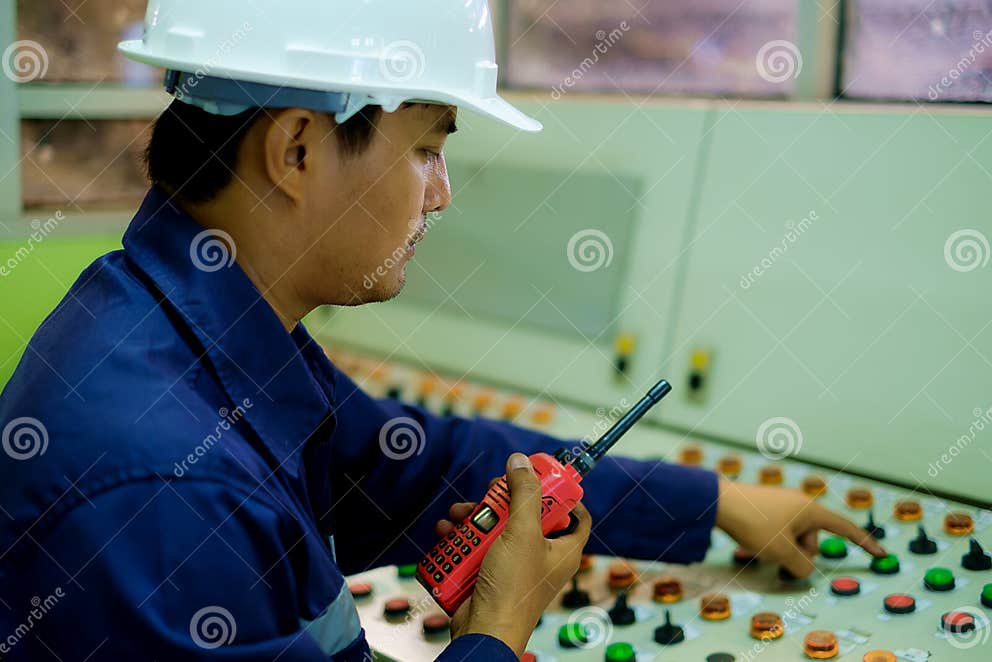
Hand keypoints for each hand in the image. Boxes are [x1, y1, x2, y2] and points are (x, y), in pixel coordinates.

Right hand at [444, 453, 590, 656]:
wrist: (483, 631)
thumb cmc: (512, 590)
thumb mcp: (522, 532)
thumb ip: (524, 493)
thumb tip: (521, 461)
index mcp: (564, 549)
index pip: (575, 514)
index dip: (562, 493)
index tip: (543, 477)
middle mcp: (542, 556)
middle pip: (528, 514)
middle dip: (504, 500)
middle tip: (491, 490)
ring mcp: (515, 566)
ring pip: (498, 528)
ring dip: (477, 517)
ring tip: (461, 513)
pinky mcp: (491, 574)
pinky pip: (480, 546)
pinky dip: (464, 537)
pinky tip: (448, 530)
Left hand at [715, 477, 885, 577]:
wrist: (717, 502)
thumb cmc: (754, 524)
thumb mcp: (782, 552)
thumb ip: (801, 566)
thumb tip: (804, 568)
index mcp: (811, 510)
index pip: (845, 528)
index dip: (864, 543)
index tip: (881, 554)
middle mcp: (800, 504)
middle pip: (812, 541)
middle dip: (799, 554)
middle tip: (775, 553)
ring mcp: (782, 505)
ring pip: (793, 539)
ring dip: (783, 549)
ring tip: (760, 545)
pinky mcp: (766, 508)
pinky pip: (778, 533)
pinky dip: (771, 542)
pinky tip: (753, 540)